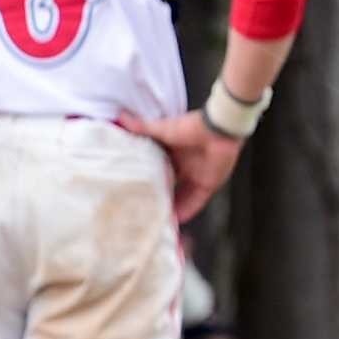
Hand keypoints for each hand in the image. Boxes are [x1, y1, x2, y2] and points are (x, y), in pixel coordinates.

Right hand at [117, 108, 244, 223]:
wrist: (219, 129)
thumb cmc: (191, 126)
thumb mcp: (162, 129)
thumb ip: (142, 127)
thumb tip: (120, 116)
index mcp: (171, 154)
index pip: (157, 172)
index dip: (146, 181)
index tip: (133, 191)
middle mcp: (183, 168)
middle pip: (168, 187)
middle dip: (158, 198)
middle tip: (143, 210)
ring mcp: (196, 177)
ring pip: (181, 198)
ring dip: (171, 208)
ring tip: (156, 221)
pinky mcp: (208, 185)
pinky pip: (196, 202)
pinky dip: (187, 212)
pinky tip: (176, 221)